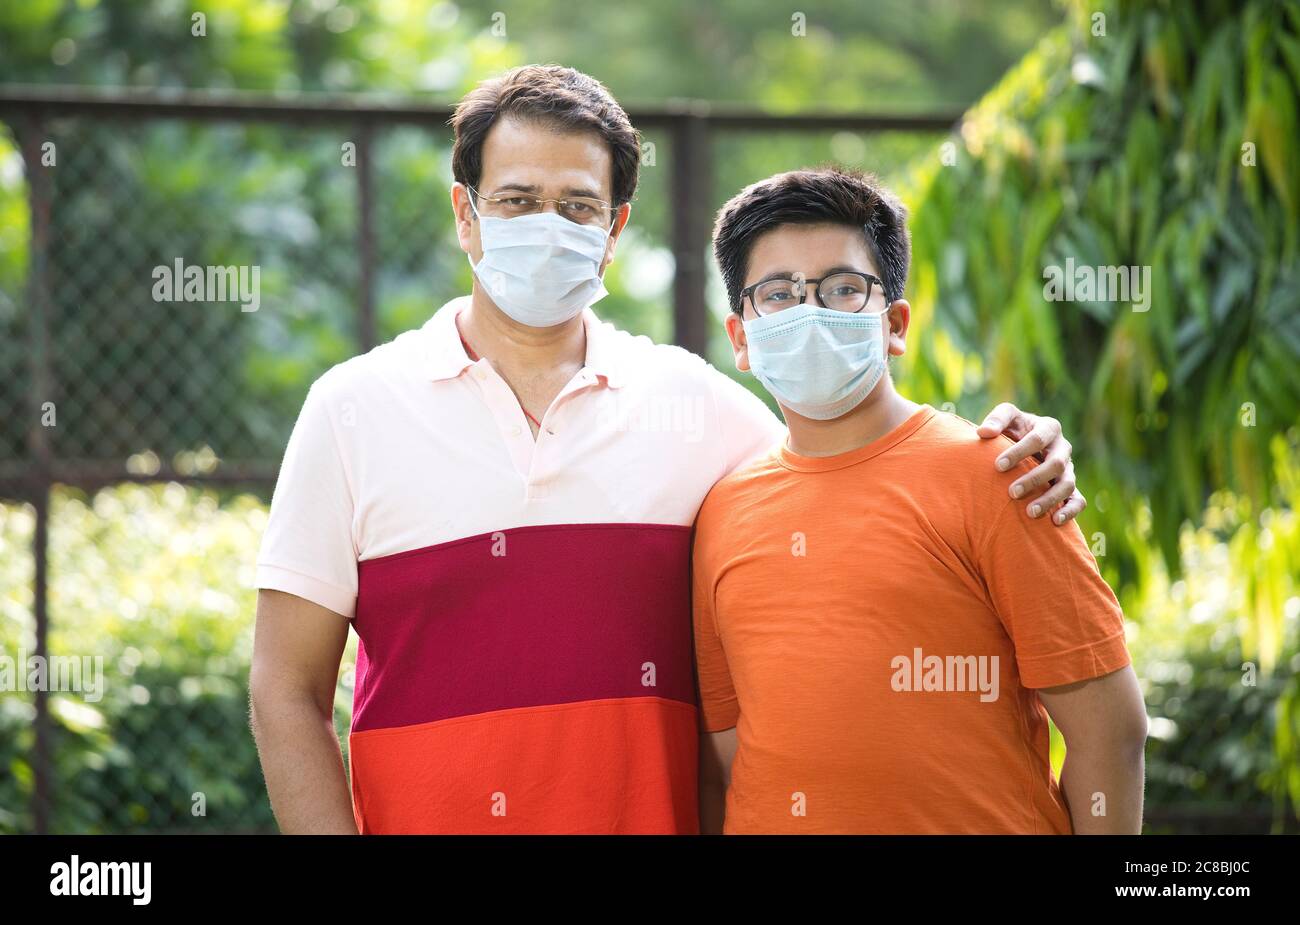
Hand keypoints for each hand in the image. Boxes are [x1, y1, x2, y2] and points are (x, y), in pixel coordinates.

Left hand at [976, 402, 1085, 525]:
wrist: (1022, 446)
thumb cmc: (1012, 429)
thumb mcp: (1007, 418)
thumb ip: (996, 419)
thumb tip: (983, 432)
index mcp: (1049, 428)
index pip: (1037, 439)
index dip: (1019, 452)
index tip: (998, 466)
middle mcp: (1062, 448)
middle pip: (1055, 464)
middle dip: (1034, 479)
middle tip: (1011, 492)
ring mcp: (1069, 469)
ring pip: (1067, 484)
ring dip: (1050, 499)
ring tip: (1029, 513)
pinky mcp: (1071, 488)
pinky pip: (1078, 500)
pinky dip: (1070, 511)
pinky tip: (1055, 521)